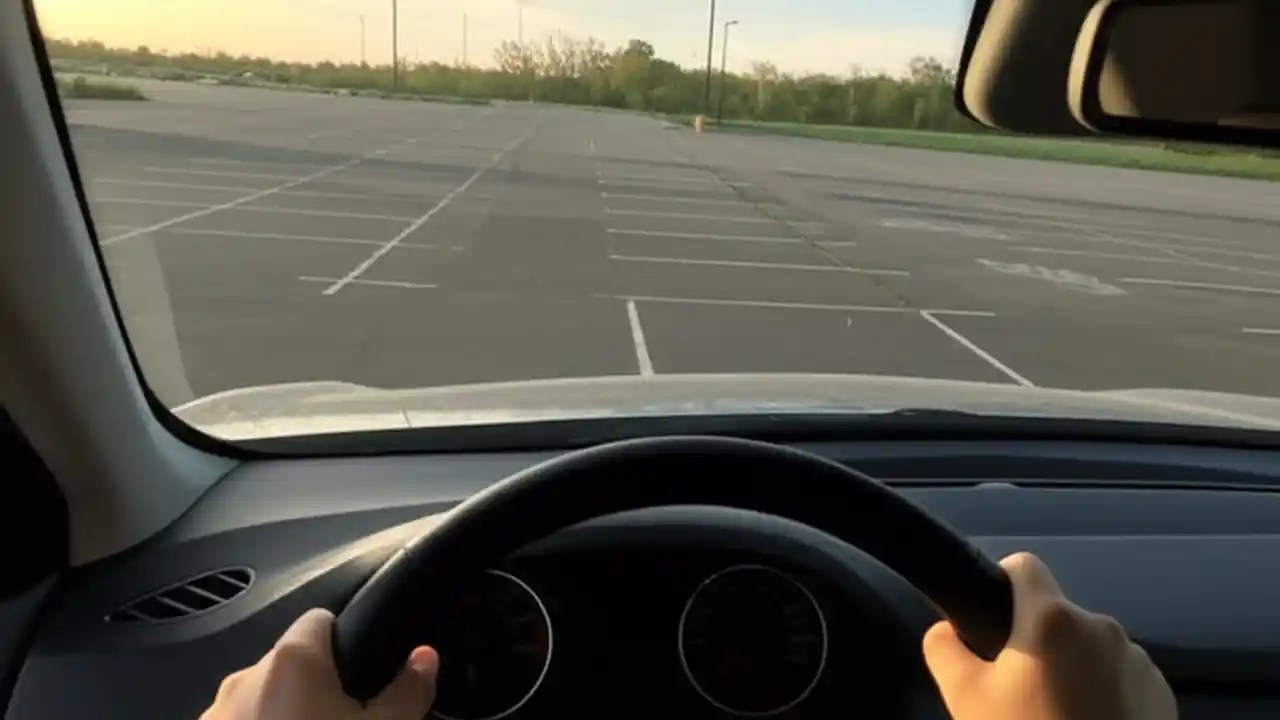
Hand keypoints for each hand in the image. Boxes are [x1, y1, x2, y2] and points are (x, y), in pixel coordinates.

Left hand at [200, 608, 437, 719]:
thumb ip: (408, 692)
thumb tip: (425, 657)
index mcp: (292, 661)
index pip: (321, 621)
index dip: (347, 643)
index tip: (364, 676)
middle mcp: (244, 678)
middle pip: (290, 665)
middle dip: (317, 689)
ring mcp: (212, 716)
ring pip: (260, 702)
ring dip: (283, 718)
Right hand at [923, 552, 1177, 719]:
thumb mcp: (965, 698)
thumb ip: (944, 649)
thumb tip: (946, 630)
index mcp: (1052, 619)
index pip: (1023, 566)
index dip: (1002, 584)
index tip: (994, 621)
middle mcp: (1101, 627)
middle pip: (1056, 615)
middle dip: (1037, 643)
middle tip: (1019, 691)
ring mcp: (1138, 661)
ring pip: (1089, 647)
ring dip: (1072, 668)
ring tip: (1058, 715)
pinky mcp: (1162, 694)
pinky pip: (1120, 676)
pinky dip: (1103, 692)